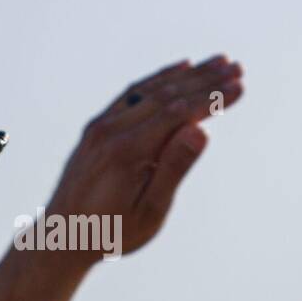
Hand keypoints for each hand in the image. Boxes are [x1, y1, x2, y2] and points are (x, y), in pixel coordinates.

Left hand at [0, 54, 243, 300]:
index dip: (211, 99)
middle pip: (166, 95)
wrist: (61, 237)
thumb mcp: (149, 211)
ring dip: (186, 75)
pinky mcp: (97, 127)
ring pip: (150, 90)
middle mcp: (110, 130)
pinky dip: (159, 80)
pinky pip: (132, 94)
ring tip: (218, 63)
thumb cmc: (110, 232)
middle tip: (237, 67)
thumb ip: (173, 169)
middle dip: (205, 80)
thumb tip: (200, 130)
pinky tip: (180, 70)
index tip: (240, 86)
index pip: (177, 113)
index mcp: (126, 151)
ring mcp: (100, 126)